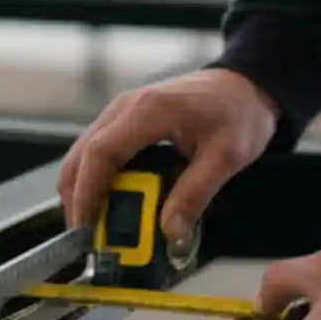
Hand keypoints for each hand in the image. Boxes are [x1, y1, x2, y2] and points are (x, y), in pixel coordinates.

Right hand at [57, 69, 278, 240]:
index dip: (87, 193)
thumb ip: (195, 194)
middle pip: (80, 156)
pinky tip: (107, 204)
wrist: (244, 83)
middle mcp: (124, 108)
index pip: (100, 153)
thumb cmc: (238, 112)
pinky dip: (94, 180)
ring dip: (82, 191)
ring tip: (95, 226)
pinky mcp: (123, 121)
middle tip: (85, 236)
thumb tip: (170, 232)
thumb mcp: (227, 156)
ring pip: (82, 155)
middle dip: (76, 199)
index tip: (86, 226)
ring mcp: (120, 113)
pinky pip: (96, 152)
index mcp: (148, 111)